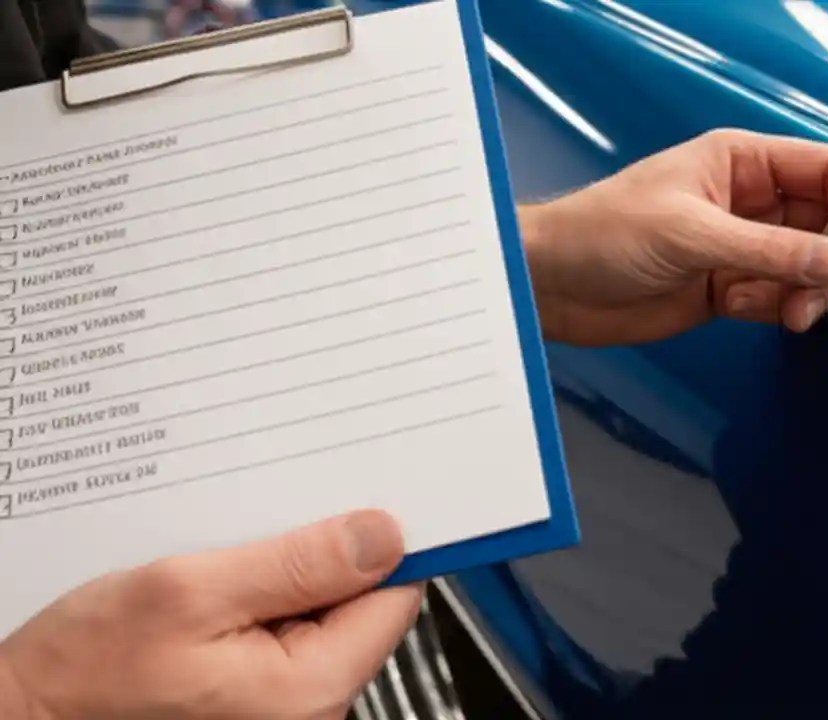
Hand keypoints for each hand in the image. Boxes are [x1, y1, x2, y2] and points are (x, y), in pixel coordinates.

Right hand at [0, 510, 420, 719]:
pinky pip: (287, 628)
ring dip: (288, 571)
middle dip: (324, 553)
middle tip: (272, 516)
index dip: (382, 542)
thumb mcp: (190, 592)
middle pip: (359, 604)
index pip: (393, 597)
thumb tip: (386, 536)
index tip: (360, 494)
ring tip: (233, 549)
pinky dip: (264, 594)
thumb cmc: (88, 672)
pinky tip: (222, 577)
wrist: (22, 716)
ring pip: (321, 611)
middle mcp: (310, 708)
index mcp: (311, 689)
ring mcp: (284, 705)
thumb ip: (298, 564)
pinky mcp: (258, 696)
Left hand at [521, 128, 827, 345]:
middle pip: (824, 223)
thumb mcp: (691, 234)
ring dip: (809, 292)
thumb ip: (768, 251)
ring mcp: (738, 247)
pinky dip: (779, 309)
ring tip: (793, 312)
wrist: (552, 286)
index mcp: (740, 163)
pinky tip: (756, 311)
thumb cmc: (603, 234)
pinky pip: (777, 297)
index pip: (824, 170)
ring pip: (805, 266)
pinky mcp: (726, 288)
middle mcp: (747, 202)